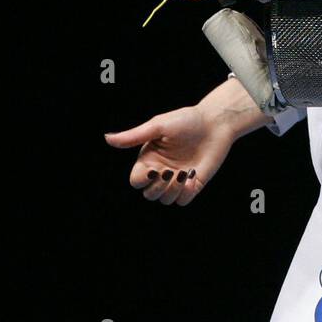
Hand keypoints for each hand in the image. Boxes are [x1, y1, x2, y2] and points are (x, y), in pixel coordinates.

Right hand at [104, 104, 233, 205]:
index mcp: (149, 159)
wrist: (215, 123)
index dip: (142, 180)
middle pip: (149, 194)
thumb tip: (106, 138)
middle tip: (171, 171)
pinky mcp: (193, 185)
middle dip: (158, 187)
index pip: (136, 181)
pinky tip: (193, 176)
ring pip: (165, 199)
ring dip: (173, 190)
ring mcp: (177, 179)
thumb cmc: (186, 120)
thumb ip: (134, 136)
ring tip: (185, 172)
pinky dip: (186, 193)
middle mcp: (161, 171)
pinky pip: (183, 201)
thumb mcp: (158, 125)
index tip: (154, 169)